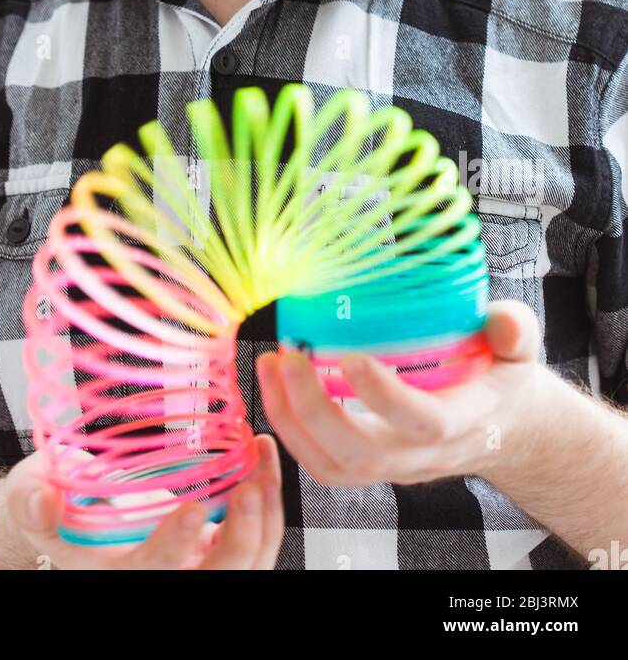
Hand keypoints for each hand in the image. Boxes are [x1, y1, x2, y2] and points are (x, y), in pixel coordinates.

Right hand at [4, 435, 283, 569]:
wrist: (71, 510)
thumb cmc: (50, 503)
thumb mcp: (28, 497)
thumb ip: (32, 500)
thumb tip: (43, 498)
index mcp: (118, 574)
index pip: (153, 573)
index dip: (172, 548)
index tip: (190, 511)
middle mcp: (165, 578)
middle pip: (216, 580)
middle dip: (241, 539)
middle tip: (250, 488)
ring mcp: (196, 565)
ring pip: (248, 562)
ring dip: (265, 516)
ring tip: (264, 462)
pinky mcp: (216, 544)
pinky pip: (256, 535)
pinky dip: (267, 499)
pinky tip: (264, 455)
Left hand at [256, 299, 552, 487]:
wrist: (502, 428)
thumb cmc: (502, 378)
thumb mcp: (521, 350)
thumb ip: (516, 331)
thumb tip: (503, 323)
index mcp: (462, 421)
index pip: (423, 421)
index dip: (385, 397)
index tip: (351, 357)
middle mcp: (422, 454)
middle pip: (362, 454)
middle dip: (315, 410)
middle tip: (287, 357)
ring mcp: (394, 466)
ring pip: (333, 466)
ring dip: (291, 421)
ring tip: (269, 367)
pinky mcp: (371, 466)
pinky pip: (323, 465)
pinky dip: (291, 432)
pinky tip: (273, 388)